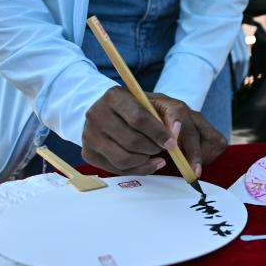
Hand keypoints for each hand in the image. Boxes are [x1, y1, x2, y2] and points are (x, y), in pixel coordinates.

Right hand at [82, 87, 226, 176]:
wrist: (112, 111)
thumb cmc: (144, 108)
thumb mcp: (163, 104)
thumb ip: (177, 114)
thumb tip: (177, 131)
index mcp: (116, 95)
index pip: (139, 117)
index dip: (158, 133)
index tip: (172, 145)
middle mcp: (97, 113)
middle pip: (132, 141)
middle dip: (154, 149)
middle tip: (166, 151)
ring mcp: (89, 134)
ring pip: (123, 159)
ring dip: (146, 162)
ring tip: (157, 157)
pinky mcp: (88, 152)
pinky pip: (115, 169)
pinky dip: (136, 170)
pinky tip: (146, 162)